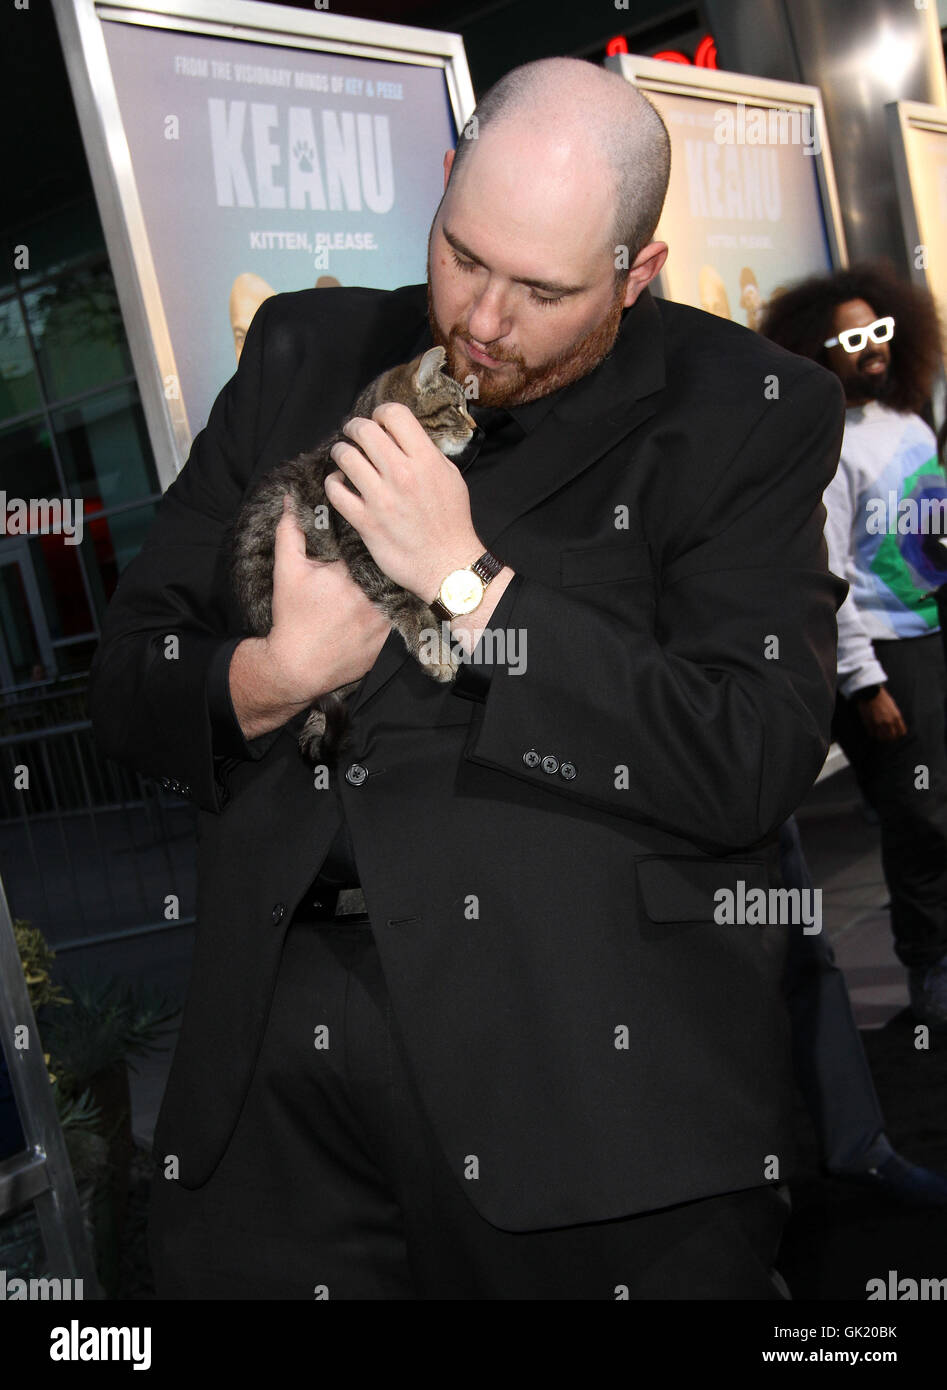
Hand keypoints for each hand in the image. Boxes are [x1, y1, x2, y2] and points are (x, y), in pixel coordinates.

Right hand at [230, 501, 390, 738]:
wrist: (297, 666)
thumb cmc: (291, 617)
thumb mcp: (286, 571)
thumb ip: (291, 531)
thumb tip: (292, 498)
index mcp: (348, 574)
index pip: (368, 545)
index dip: (368, 539)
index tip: (365, 536)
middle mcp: (370, 596)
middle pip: (383, 568)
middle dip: (379, 563)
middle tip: (371, 563)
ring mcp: (382, 620)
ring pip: (393, 592)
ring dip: (387, 586)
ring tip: (375, 585)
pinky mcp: (388, 639)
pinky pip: (396, 616)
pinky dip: (390, 609)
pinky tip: (379, 606)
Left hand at [325, 402, 483, 601]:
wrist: (446, 565)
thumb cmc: (451, 523)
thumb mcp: (450, 478)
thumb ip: (427, 454)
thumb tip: (404, 437)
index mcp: (425, 460)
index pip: (394, 414)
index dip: (381, 413)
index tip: (378, 421)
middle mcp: (401, 474)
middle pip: (364, 430)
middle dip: (355, 427)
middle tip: (354, 434)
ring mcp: (380, 498)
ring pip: (345, 457)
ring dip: (341, 452)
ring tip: (343, 455)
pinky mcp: (365, 521)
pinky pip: (336, 492)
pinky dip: (333, 483)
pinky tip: (339, 484)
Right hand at [857, 687, 906, 740]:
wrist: (871, 692)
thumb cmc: (882, 697)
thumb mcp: (893, 706)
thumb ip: (895, 717)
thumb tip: (896, 725)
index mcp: (896, 717)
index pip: (901, 732)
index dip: (898, 734)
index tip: (895, 734)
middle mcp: (889, 722)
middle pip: (892, 737)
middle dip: (889, 738)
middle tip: (886, 736)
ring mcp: (879, 723)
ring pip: (882, 738)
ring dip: (880, 737)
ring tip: (878, 735)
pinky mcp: (870, 723)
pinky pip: (872, 734)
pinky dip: (872, 733)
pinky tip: (872, 730)